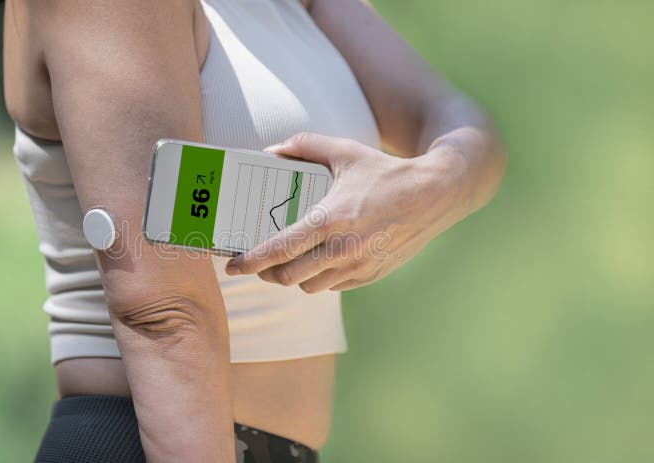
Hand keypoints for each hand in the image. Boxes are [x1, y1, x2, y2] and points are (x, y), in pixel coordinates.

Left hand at [224, 132, 467, 291]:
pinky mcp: (372, 275)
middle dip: (266, 273)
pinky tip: (321, 260)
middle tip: (258, 262)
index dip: (249, 262)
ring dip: (294, 277)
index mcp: (330, 219)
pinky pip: (333, 286)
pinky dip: (320, 278)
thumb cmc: (387, 171)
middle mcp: (342, 249)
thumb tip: (272, 149)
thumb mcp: (345, 151)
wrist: (437, 194)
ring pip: (309, 287)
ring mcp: (359, 266)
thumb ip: (305, 146)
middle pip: (287, 277)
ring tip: (290, 260)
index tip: (230, 266)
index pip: (278, 249)